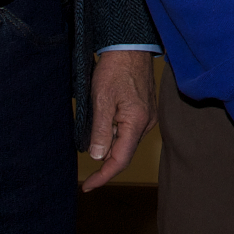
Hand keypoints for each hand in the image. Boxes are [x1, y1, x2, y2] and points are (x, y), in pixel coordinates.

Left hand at [81, 50, 158, 190]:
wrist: (130, 47)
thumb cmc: (115, 70)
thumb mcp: (101, 100)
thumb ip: (100, 131)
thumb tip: (97, 157)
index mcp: (136, 123)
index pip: (120, 160)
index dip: (103, 176)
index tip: (88, 186)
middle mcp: (146, 124)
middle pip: (124, 154)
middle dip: (105, 165)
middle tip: (86, 175)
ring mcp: (147, 117)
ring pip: (126, 143)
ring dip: (109, 148)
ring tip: (91, 144)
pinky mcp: (144, 111)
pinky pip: (129, 132)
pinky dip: (115, 137)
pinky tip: (103, 132)